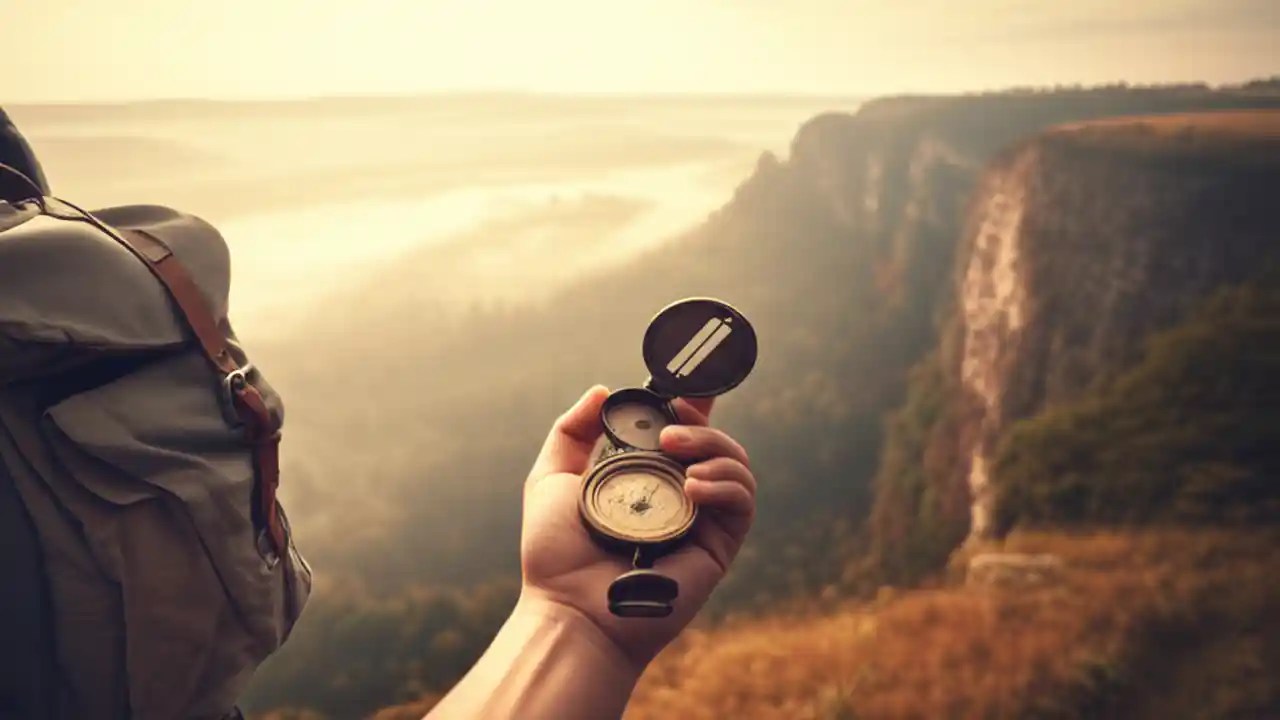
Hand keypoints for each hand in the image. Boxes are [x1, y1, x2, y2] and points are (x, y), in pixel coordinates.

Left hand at [519, 385, 755, 671]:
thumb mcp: (550, 478)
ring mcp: (700, 522)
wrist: (570, 609)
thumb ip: (572, 431)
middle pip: (715, 443)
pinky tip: (694, 486)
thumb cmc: (555, 555)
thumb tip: (603, 390)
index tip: (680, 388)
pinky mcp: (718, 548)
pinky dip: (726, 484)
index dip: (691, 404)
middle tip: (671, 427)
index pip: (682, 432)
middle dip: (701, 423)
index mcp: (646, 478)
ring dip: (715, 449)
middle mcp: (678, 496)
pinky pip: (742, 504)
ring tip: (678, 454)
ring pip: (735, 467)